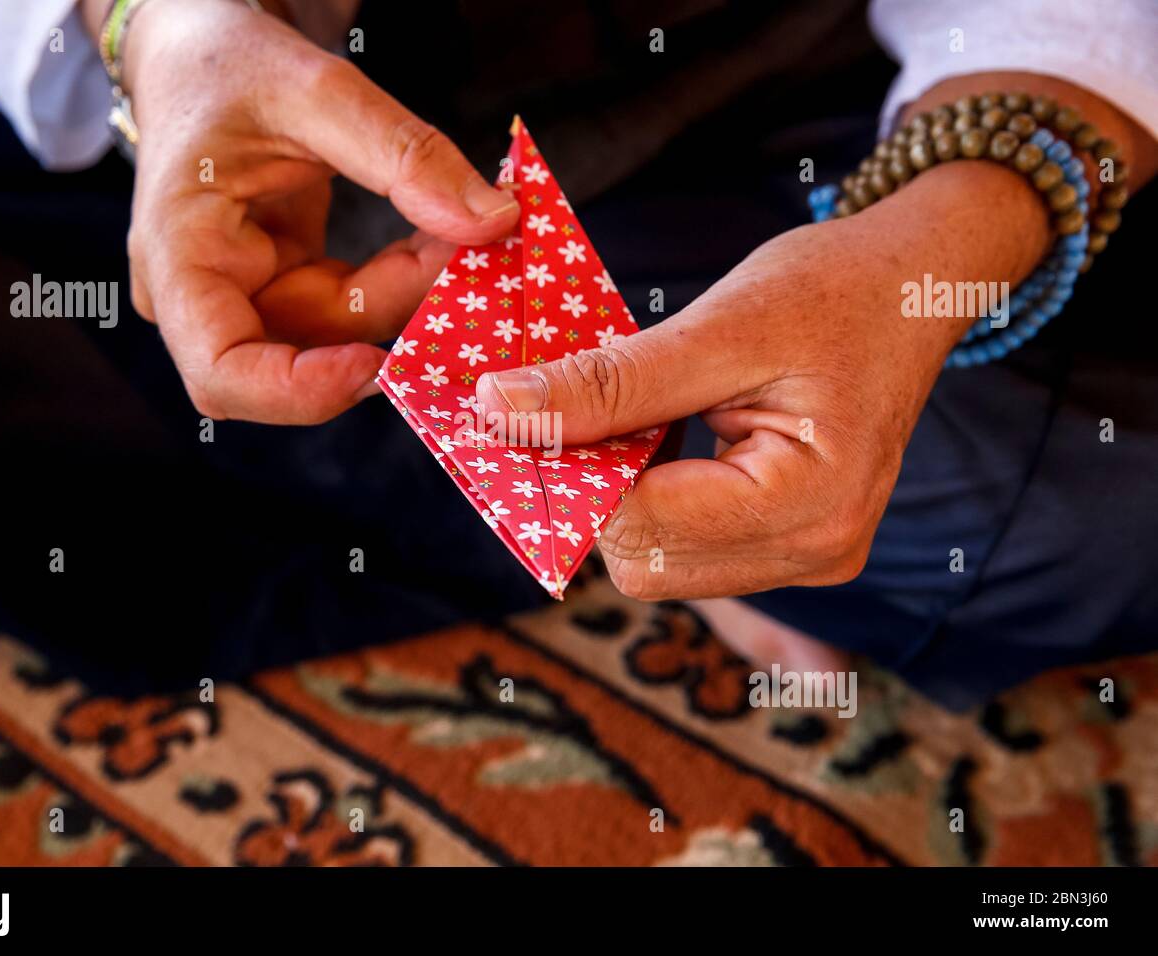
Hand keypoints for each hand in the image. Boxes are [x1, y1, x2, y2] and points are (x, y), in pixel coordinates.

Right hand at [110, 0, 518, 422]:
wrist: (201, 50)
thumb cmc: (228, 63)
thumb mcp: (315, 90)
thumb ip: (402, 155)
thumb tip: (492, 220)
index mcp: (178, 255)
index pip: (221, 372)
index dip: (299, 391)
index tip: (377, 363)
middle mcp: (205, 296)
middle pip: (297, 360)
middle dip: (385, 319)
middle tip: (465, 265)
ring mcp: (247, 298)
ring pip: (340, 337)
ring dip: (409, 293)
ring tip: (465, 233)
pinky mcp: (286, 288)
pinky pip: (353, 309)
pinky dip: (403, 281)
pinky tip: (441, 241)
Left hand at [475, 159, 1050, 599]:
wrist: (913, 288)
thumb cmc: (835, 291)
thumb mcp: (718, 326)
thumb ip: (610, 382)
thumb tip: (498, 409)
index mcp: (812, 504)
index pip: (643, 528)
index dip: (567, 477)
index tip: (515, 416)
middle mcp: (817, 554)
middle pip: (644, 561)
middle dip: (587, 490)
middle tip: (560, 409)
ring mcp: (807, 560)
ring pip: (657, 561)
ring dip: (615, 495)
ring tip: (616, 416)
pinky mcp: (790, 547)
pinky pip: (687, 546)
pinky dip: (648, 497)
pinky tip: (650, 437)